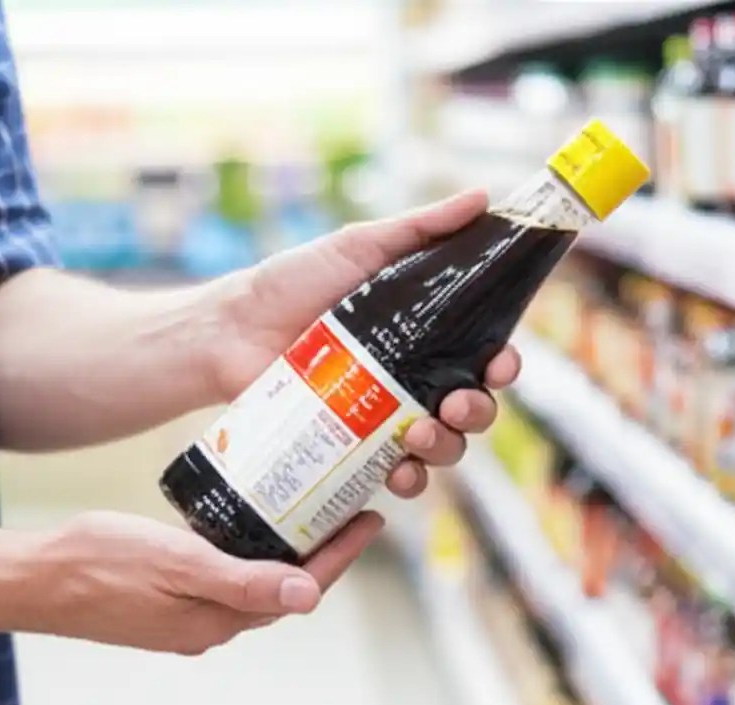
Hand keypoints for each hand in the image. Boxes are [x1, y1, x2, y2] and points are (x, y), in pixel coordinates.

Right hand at [28, 510, 383, 654]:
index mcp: (216, 618)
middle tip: (353, 508)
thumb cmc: (98, 563)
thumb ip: (240, 579)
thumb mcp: (175, 562)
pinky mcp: (168, 601)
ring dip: (290, 552)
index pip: (297, 586)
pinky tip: (253, 526)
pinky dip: (251, 553)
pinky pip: (226, 578)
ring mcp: (187, 615)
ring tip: (315, 512)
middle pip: (285, 586)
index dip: (339, 555)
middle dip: (324, 552)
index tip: (371, 520)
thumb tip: (308, 595)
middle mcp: (209, 624)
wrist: (34, 580)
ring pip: (257, 583)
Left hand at [214, 191, 521, 498]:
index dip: (503, 364)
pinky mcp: (354, 448)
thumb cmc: (292, 283)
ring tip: (420, 434)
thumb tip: (483, 197)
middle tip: (457, 404)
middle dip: (478, 412)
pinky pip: (397, 473)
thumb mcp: (359, 246)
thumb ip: (421, 228)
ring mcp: (384, 417)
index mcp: (424, 333)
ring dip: (447, 447)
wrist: (231, 330)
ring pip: (442, 445)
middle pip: (471, 407)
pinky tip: (401, 471)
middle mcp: (412, 378)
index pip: (482, 355)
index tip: (501, 364)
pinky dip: (409, 478)